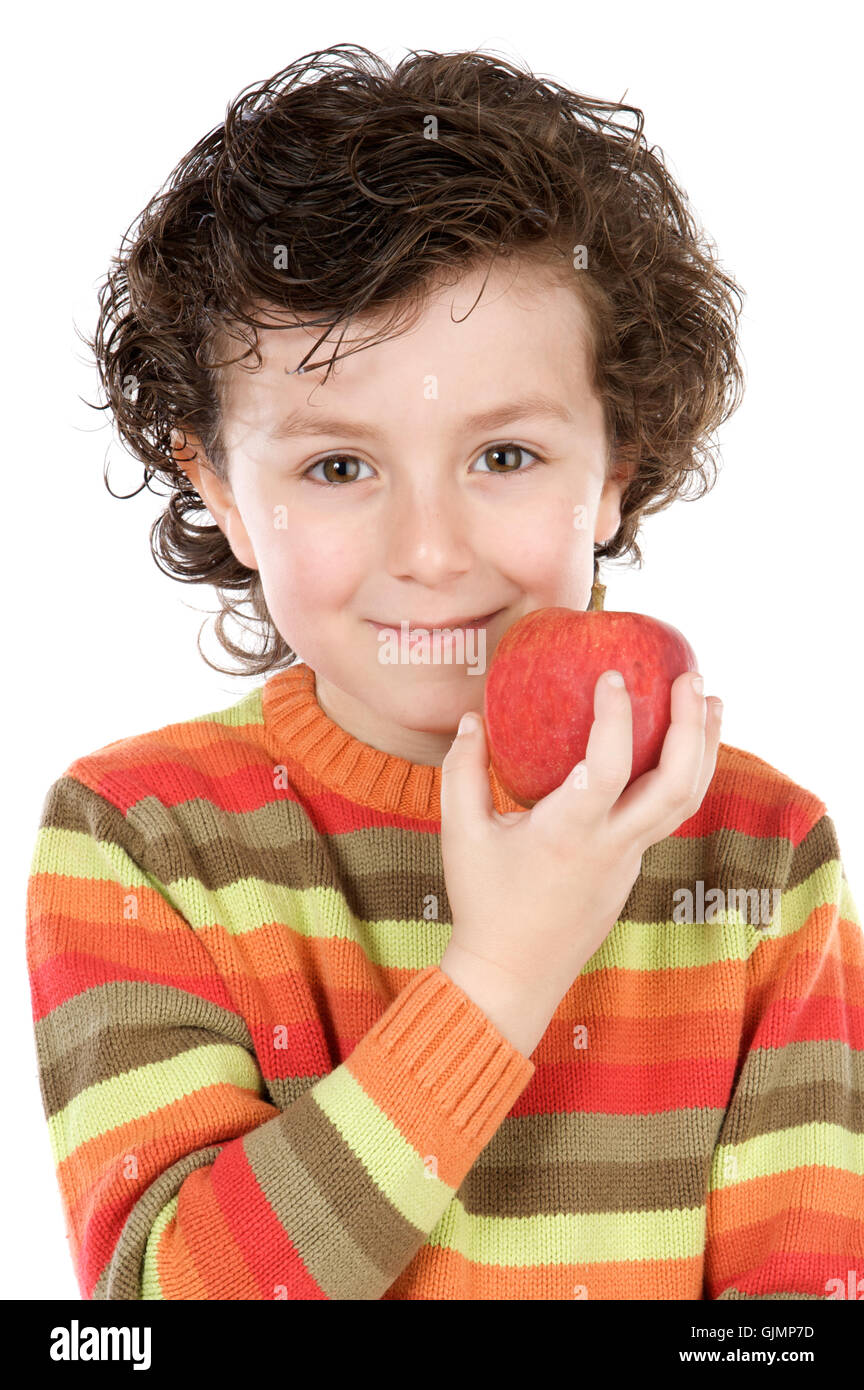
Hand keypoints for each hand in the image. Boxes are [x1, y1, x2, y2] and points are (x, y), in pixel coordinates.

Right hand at [440, 670, 721, 1010]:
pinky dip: (685, 773)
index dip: (615, 718)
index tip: (612, 676)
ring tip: (708, 700)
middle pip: (675, 786)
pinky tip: (680, 745)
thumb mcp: (460, 834)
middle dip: (691, 726)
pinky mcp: (633, 868)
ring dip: (703, 748)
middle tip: (690, 677)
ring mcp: (629, 861)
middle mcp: (610, 847)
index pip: (605, 769)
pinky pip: (670, 814)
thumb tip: (471, 718)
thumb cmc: (484, 903)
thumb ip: (462, 771)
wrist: (514, 975)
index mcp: (567, 835)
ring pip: (686, 802)